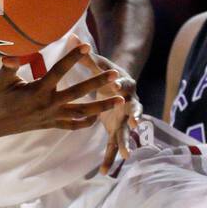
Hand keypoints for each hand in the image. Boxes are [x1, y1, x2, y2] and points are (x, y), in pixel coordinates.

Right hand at [0, 42, 123, 141]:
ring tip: (120, 100)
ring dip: (102, 106)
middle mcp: (48, 105)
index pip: (59, 71)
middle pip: (79, 93)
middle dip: (98, 82)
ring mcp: (50, 117)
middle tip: (115, 75)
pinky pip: (72, 125)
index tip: (87, 46)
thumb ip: (10, 64)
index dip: (73, 57)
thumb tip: (13, 52)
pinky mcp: (49, 125)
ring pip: (82, 113)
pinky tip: (98, 117)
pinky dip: (86, 122)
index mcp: (37, 91)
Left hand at [76, 48, 142, 173]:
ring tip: (126, 155)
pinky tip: (105, 172)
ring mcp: (124, 118)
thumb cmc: (108, 72)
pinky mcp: (118, 129)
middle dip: (134, 118)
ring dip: (126, 143)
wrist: (120, 85)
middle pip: (133, 111)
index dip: (123, 86)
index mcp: (125, 84)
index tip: (121, 88)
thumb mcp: (100, 63)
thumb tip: (72, 36)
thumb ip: (87, 54)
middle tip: (134, 125)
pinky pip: (114, 145)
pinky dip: (111, 158)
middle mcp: (129, 102)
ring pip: (126, 132)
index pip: (125, 84)